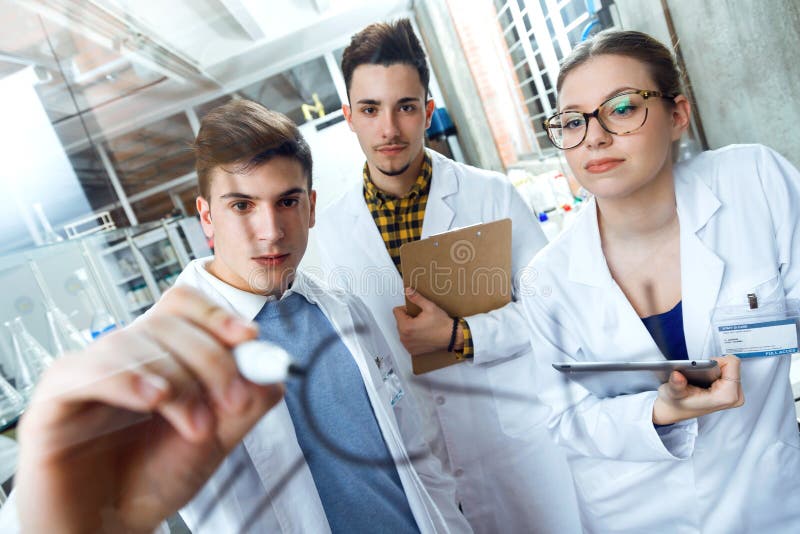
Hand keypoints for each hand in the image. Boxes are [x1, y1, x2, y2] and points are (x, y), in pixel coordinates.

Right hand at [15, 286, 283, 533]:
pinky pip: (87, 371)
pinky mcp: (54, 400)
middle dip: (211, 360)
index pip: (184, 307)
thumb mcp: (216, 437)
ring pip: (134, 343)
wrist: (109, 529)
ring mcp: (87, 373)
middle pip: (167, 322)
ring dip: (179, 382)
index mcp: (160, 355)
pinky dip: (128, 378)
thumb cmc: (152, 480)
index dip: (217, 315)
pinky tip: (153, 399)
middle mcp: (123, 356)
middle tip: (232, 402)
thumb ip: (248, 399)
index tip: (248, 338)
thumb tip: (272, 363)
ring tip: (196, 427)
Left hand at [392, 288, 461, 355]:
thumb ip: (416, 298)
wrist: (452, 337)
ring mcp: (408, 345)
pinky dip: (413, 337)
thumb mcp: (429, 307)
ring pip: (402, 331)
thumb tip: (408, 291)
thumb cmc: (442, 324)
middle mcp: (404, 338)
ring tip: (422, 327)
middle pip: (399, 321)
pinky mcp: (412, 350)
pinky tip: (423, 335)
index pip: (396, 312)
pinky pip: (407, 340)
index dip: (406, 308)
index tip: (416, 311)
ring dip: (409, 328)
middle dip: (408, 319)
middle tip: (421, 320)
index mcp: (406, 327)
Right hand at [652, 355, 743, 424]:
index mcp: (726, 396)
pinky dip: (717, 372)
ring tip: (702, 379)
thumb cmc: (678, 403)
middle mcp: (735, 396)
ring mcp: (735, 395)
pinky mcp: (733, 392)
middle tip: (701, 376)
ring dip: (715, 370)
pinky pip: (730, 372)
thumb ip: (677, 384)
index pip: (732, 363)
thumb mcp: (674, 393)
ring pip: (731, 368)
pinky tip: (706, 380)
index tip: (703, 369)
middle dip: (715, 366)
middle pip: (732, 365)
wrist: (677, 410)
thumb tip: (677, 375)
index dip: (714, 361)